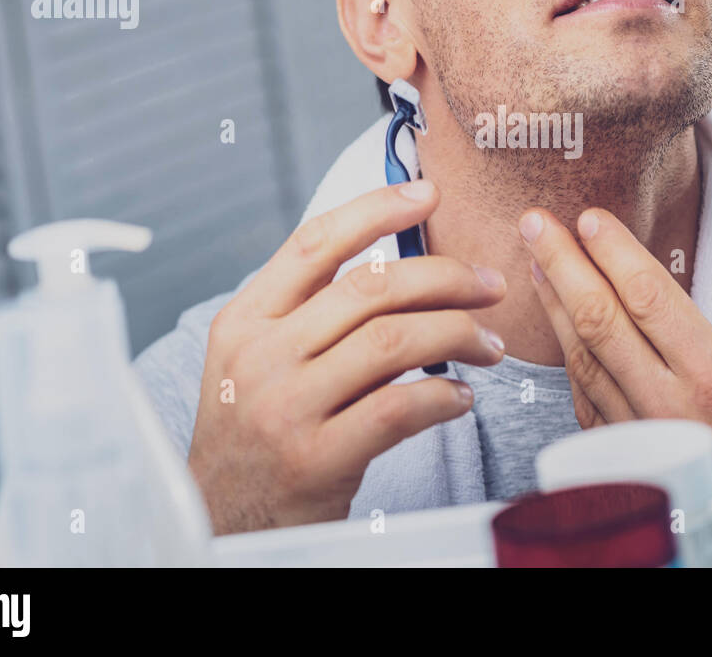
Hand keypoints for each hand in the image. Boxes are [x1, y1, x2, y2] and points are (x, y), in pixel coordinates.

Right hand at [188, 180, 506, 534]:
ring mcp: (286, 408)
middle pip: (370, 289)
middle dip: (445, 277)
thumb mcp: (255, 357)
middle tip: (489, 285)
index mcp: (246, 319)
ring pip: (393, 341)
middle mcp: (262, 357)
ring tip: (489, 344)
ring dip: (458, 334)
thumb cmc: (254, 431)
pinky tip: (461, 398)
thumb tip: (394, 260)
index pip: (316, 243)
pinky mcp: (316, 459)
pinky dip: (443, 396)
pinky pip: (398, 409)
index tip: (427, 193)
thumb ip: (308, 310)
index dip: (376, 209)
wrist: (222, 518)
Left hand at [518, 207, 711, 469]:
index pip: (648, 298)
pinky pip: (588, 398)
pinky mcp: (625, 457)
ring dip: (556, 304)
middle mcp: (671, 405)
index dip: (614, 253)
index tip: (591, 218)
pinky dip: (570, 354)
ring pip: (585, 359)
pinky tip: (558, 325)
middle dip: (563, 265)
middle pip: (601, 321)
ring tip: (537, 262)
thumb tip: (689, 275)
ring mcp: (641, 434)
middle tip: (536, 224)